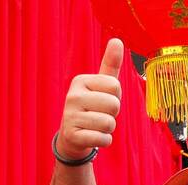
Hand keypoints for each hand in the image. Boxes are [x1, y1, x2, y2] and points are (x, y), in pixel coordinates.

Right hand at [57, 38, 123, 161]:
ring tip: (95, 126)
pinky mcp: (73, 135)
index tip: (103, 101)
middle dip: (113, 114)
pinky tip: (93, 137)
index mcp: (80, 81)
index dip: (115, 97)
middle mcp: (72, 96)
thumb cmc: (91, 108)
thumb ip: (110, 66)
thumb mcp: (100, 87)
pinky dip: (104, 141)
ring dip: (108, 129)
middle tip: (99, 115)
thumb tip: (117, 40)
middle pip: (114, 104)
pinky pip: (103, 139)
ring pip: (109, 123)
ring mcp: (70, 116)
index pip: (115, 86)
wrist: (72, 137)